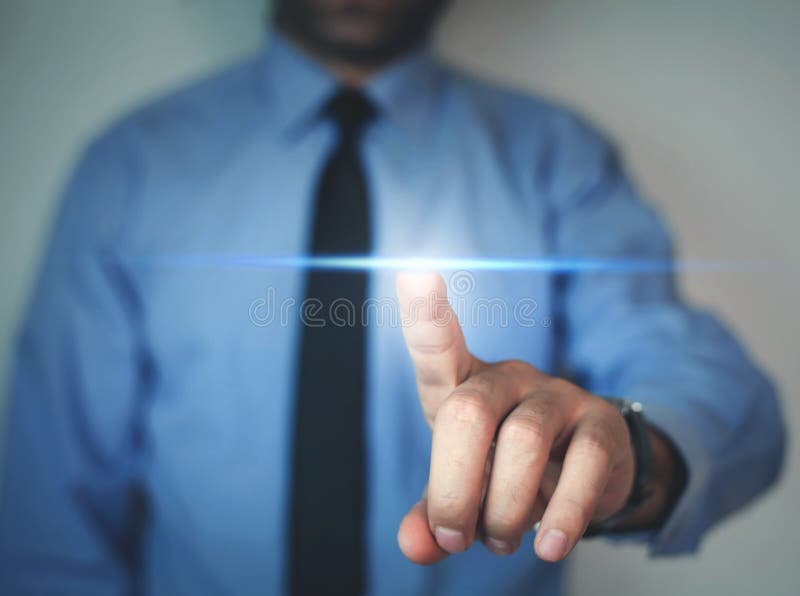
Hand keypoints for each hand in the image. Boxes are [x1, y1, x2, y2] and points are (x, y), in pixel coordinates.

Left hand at [395, 272, 675, 563]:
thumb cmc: (504, 468)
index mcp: (462, 383)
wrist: (582, 468)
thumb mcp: (465, 487)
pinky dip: (562, 514)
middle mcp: (507, 377)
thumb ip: (434, 514)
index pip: (438, 345)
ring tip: (502, 542)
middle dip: (455, 487)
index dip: (427, 315)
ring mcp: (558, 394)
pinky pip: (583, 466)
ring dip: (505, 510)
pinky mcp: (602, 424)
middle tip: (455, 536)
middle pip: (469, 413)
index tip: (415, 274)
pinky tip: (550, 544)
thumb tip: (415, 547)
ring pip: (522, 442)